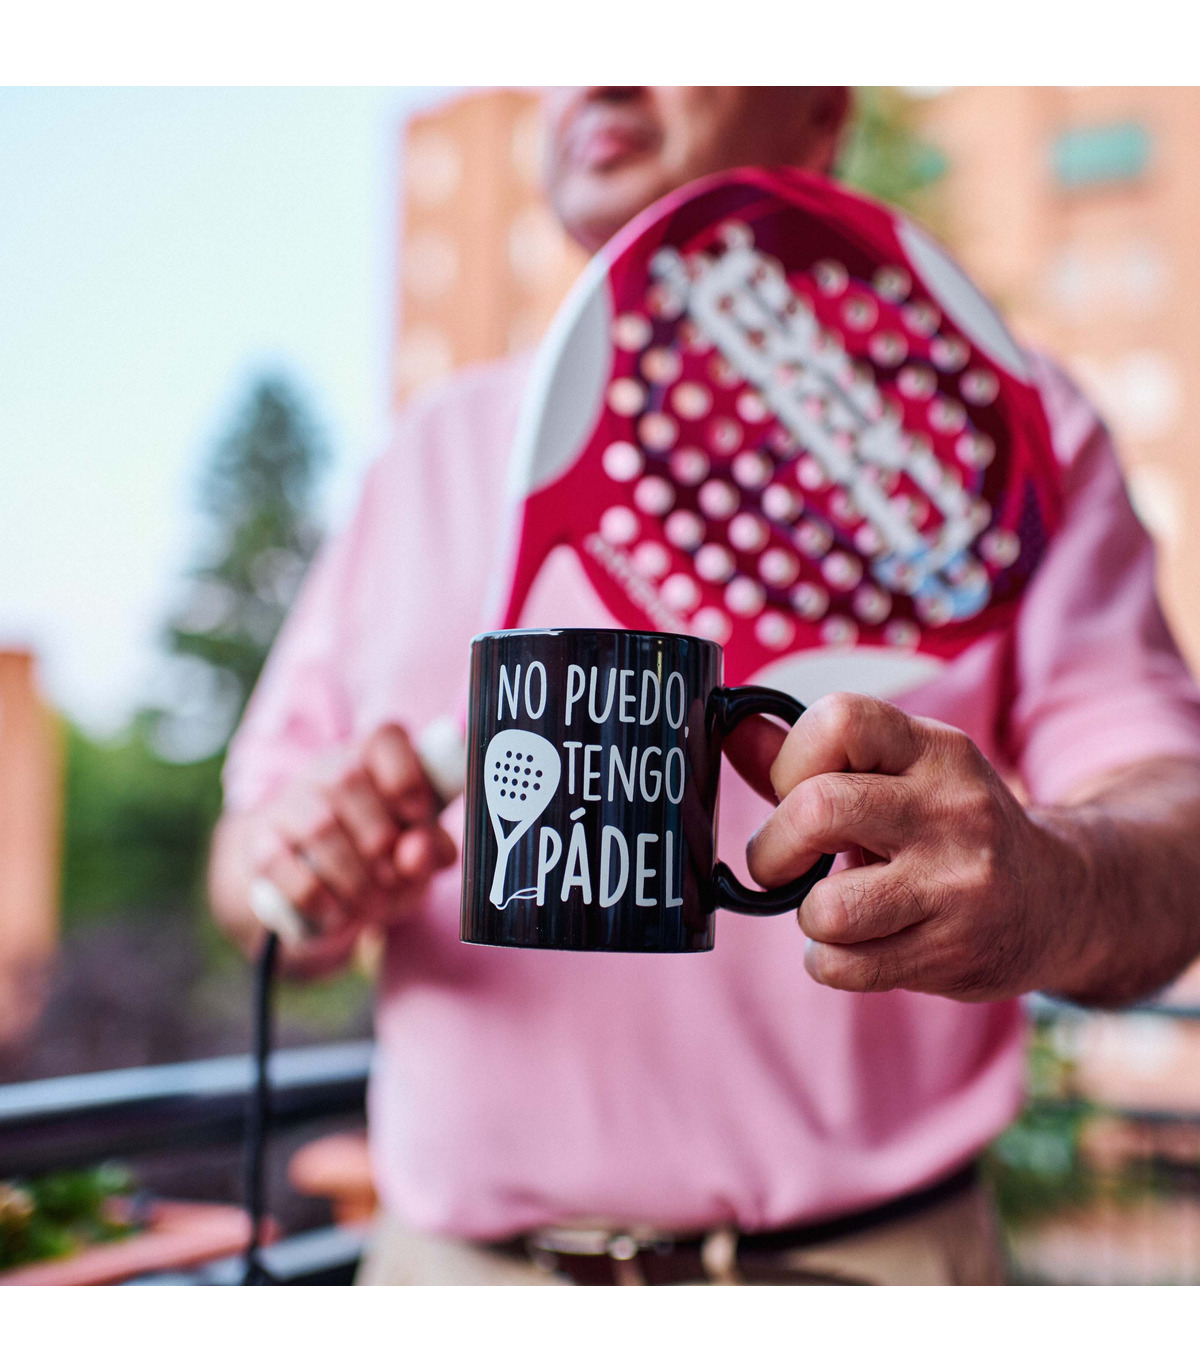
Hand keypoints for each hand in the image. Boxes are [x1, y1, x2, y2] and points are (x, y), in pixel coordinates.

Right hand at [249, 723, 457, 950]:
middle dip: (380, 837)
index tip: (418, 814)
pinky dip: (316, 894)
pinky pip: (280, 864)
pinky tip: (335, 911)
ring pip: (318, 825)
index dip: (406, 774)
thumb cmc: (377, 858)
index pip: (385, 738)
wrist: (310, 891)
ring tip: (372, 902)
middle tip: (395, 876)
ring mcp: (285, 805)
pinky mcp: (259, 845)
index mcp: (371, 760)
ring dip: (354, 874)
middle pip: (348, 779)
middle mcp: (324, 772)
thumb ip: (430, 850)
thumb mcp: (414, 854)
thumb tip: (419, 851)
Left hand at [740, 693, 1086, 1000]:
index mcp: (933, 748)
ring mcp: (957, 883)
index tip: (792, 791)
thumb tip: (728, 729)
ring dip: (807, 916)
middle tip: (780, 864)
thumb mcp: (899, 773)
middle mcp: (952, 807)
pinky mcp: (955, 951)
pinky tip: (859, 945)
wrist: (1058, 901)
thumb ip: (812, 756)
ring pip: (827, 907)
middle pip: (818, 810)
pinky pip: (844, 966)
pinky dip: (829, 961)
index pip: (839, 718)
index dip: (791, 760)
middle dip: (772, 848)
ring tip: (833, 909)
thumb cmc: (947, 830)